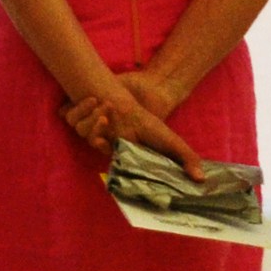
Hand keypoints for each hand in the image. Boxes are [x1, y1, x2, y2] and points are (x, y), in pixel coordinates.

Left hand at [63, 78, 195, 168]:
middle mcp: (100, 137)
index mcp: (115, 148)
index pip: (103, 153)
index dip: (103, 145)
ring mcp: (87, 124)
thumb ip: (185, 159)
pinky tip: (91, 98)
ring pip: (78, 127)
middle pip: (88, 138)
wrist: (142, 90)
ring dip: (88, 114)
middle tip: (106, 116)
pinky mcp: (77, 112)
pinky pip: (67, 116)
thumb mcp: (170, 140)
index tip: (107, 141)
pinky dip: (77, 106)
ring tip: (103, 102)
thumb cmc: (151, 119)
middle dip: (95, 127)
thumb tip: (202, 180)